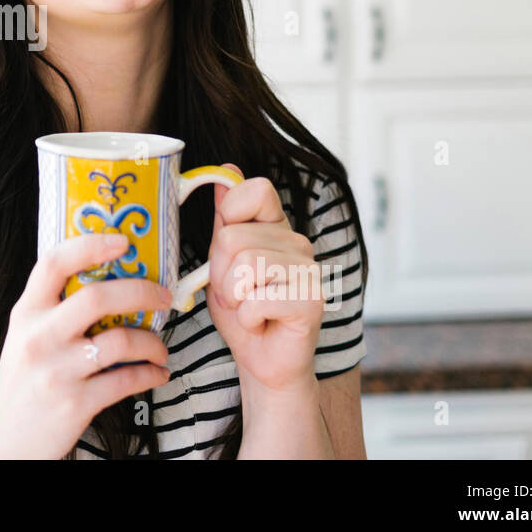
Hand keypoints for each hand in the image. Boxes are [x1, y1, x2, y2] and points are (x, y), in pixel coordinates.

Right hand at [0, 232, 172, 458]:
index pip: (54, 263)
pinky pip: (127, 380)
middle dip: (140, 291)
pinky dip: (151, 374)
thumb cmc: (22, 380)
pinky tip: (156, 373)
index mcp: (27, 312)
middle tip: (162, 295)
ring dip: (152, 342)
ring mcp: (57, 371)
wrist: (0, 439)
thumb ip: (55, 308)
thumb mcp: (25, 335)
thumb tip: (110, 279)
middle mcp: (39, 337)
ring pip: (121, 341)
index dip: (91, 245)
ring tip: (160, 347)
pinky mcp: (76, 403)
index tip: (122, 241)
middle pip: (97, 297)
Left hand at [203, 165, 324, 391]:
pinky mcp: (311, 299)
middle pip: (233, 238)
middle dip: (221, 274)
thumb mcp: (221, 262)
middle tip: (237, 295)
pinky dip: (248, 319)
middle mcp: (297, 242)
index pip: (256, 189)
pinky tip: (262, 323)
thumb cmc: (243, 312)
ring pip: (244, 267)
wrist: (263, 361)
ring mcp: (308, 269)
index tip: (227, 249)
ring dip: (234, 298)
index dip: (230, 215)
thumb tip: (226, 169)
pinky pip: (256, 300)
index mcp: (276, 227)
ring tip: (249, 308)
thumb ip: (225, 220)